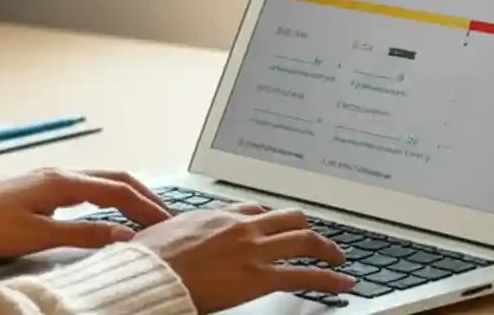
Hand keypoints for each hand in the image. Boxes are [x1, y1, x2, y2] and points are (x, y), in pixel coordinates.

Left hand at [0, 168, 170, 258]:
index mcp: (64, 183)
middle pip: (115, 178)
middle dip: (144, 196)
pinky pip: (86, 186)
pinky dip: (108, 197)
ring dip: (127, 195)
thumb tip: (124, 237)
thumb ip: (83, 235)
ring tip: (146, 213)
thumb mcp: (38, 236)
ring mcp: (50, 178)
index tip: (168, 225)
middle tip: (167, 217)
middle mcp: (61, 174)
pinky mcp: (40, 187)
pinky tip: (108, 211)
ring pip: (101, 180)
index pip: (119, 192)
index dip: (147, 209)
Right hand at [134, 205, 354, 313]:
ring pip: (303, 239)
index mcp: (218, 216)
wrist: (152, 274)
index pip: (254, 210)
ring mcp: (254, 250)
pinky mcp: (261, 277)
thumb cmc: (151, 257)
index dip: (270, 219)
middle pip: (286, 217)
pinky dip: (329, 278)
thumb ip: (181, 230)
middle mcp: (242, 227)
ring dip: (326, 247)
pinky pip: (305, 275)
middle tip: (316, 238)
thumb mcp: (163, 231)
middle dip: (305, 226)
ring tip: (338, 256)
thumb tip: (172, 233)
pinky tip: (343, 282)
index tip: (277, 225)